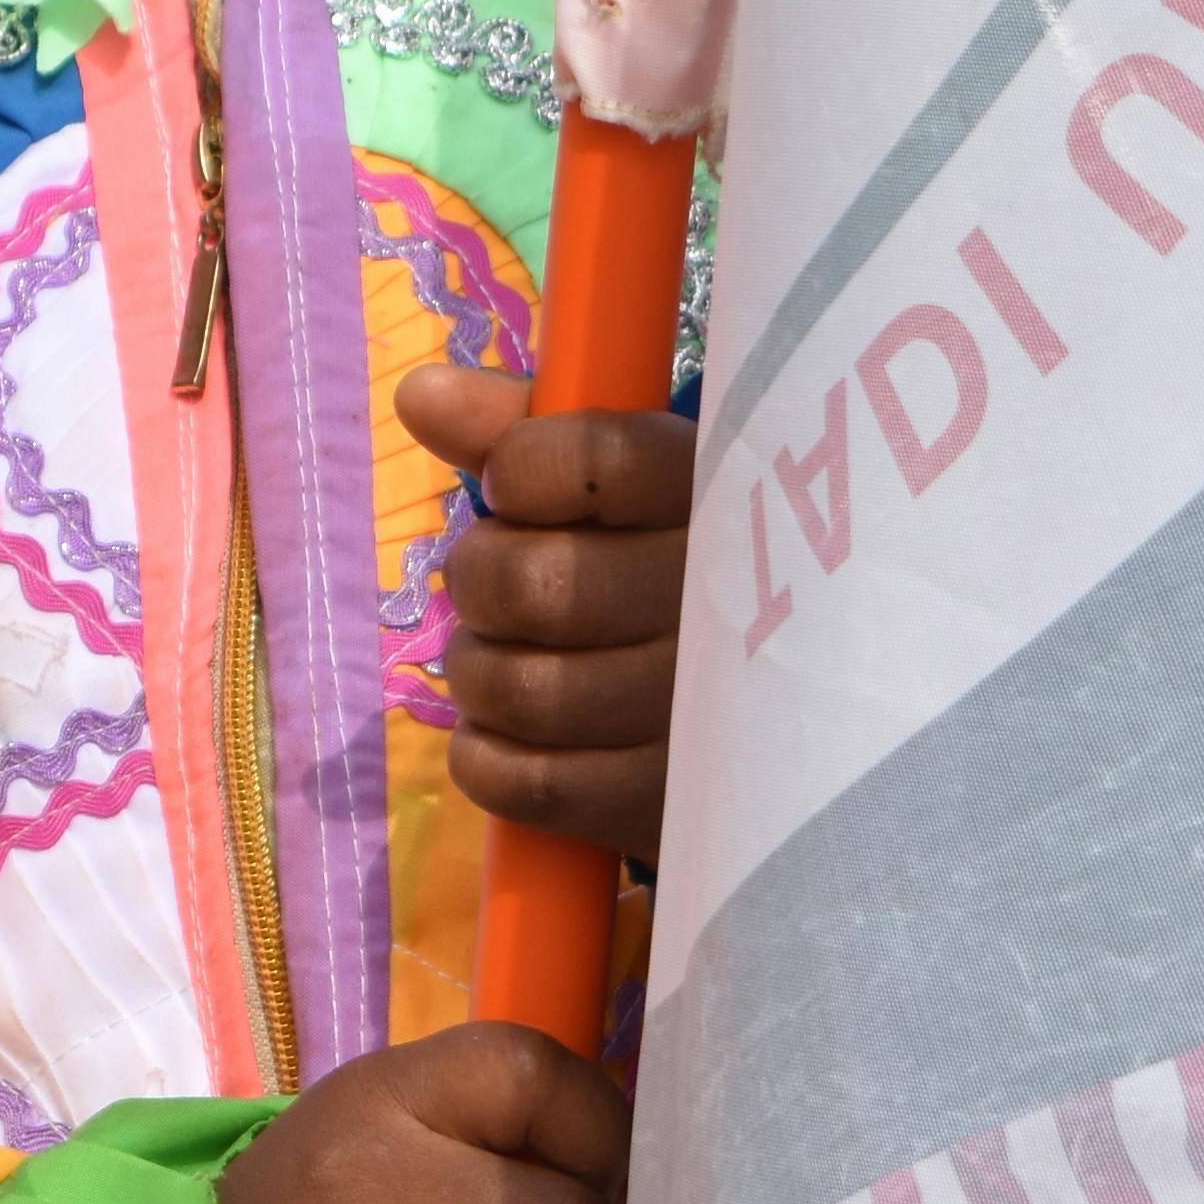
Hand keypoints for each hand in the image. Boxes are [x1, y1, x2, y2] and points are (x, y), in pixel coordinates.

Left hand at [395, 363, 694, 863]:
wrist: (783, 729)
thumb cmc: (683, 575)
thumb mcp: (633, 483)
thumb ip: (526, 427)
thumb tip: (420, 394)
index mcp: (726, 496)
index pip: (589, 459)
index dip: (519, 472)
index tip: (520, 489)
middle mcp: (722, 604)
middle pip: (524, 584)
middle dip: (484, 580)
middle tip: (507, 588)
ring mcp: (699, 717)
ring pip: (511, 687)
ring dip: (482, 672)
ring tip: (518, 658)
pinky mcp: (667, 808)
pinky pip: (518, 780)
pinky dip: (488, 755)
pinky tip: (521, 733)